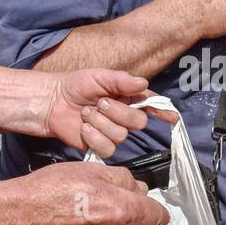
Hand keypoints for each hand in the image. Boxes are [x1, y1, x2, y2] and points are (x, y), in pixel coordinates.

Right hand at [0, 163, 168, 224]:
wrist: (18, 217)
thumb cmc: (51, 189)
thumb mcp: (90, 170)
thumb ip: (122, 179)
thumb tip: (140, 188)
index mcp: (123, 211)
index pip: (158, 216)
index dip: (154, 208)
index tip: (145, 204)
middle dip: (122, 212)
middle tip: (97, 199)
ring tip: (79, 214)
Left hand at [40, 68, 177, 156]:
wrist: (52, 102)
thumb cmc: (76, 85)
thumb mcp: (99, 77)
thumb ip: (121, 81)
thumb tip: (143, 84)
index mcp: (128, 98)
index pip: (152, 105)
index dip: (164, 111)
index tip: (173, 117)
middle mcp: (124, 117)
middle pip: (138, 122)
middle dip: (118, 112)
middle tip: (99, 103)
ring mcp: (113, 133)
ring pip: (121, 135)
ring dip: (100, 123)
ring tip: (85, 113)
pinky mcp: (100, 147)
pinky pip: (107, 148)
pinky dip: (94, 137)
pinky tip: (83, 128)